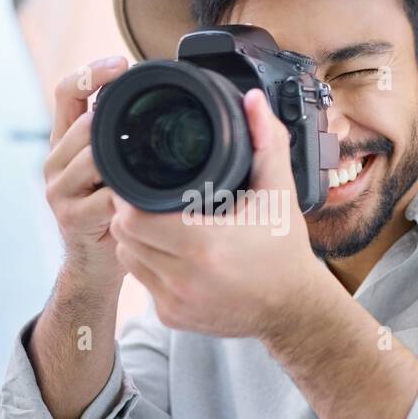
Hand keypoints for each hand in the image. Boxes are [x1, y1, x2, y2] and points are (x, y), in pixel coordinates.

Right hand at [42, 56, 129, 287]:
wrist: (93, 265)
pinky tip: (143, 196)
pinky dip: (127, 196)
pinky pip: (105, 197)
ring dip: (122, 159)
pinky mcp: (71, 217)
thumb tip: (153, 98)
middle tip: (150, 123)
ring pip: (92, 157)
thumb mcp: (109, 168)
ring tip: (149, 163)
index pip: (66, 92)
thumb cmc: (109, 211)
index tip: (121, 64)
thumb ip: (118, 137)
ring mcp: (59, 190)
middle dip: (115, 122)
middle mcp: (54, 162)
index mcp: (63, 142)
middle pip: (82, 124)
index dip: (91, 72)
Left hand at [109, 89, 334, 338]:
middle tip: (145, 198)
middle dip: (129, 214)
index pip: (135, 217)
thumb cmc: (284, 250)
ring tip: (159, 223)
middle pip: (125, 236)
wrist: (293, 309)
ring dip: (135, 240)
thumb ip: (265, 144)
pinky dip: (148, 265)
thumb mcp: (279, 193)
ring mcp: (176, 302)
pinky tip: (170, 253)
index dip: (130, 197)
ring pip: (128, 259)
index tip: (139, 182)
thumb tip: (253, 101)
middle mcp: (185, 278)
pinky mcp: (173, 317)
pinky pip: (142, 283)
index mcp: (205, 244)